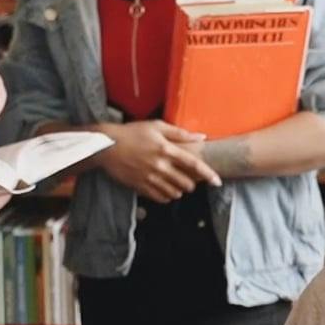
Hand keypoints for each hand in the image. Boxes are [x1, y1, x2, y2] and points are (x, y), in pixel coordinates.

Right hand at [97, 121, 222, 202]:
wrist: (107, 145)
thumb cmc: (133, 132)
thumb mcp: (157, 126)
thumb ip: (180, 133)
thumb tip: (201, 137)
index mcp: (166, 149)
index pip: (193, 165)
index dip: (208, 174)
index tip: (218, 182)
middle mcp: (160, 165)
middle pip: (186, 183)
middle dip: (192, 183)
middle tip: (190, 180)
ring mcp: (150, 178)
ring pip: (174, 192)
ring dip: (180, 190)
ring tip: (178, 184)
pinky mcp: (140, 186)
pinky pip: (160, 198)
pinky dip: (167, 197)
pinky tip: (167, 191)